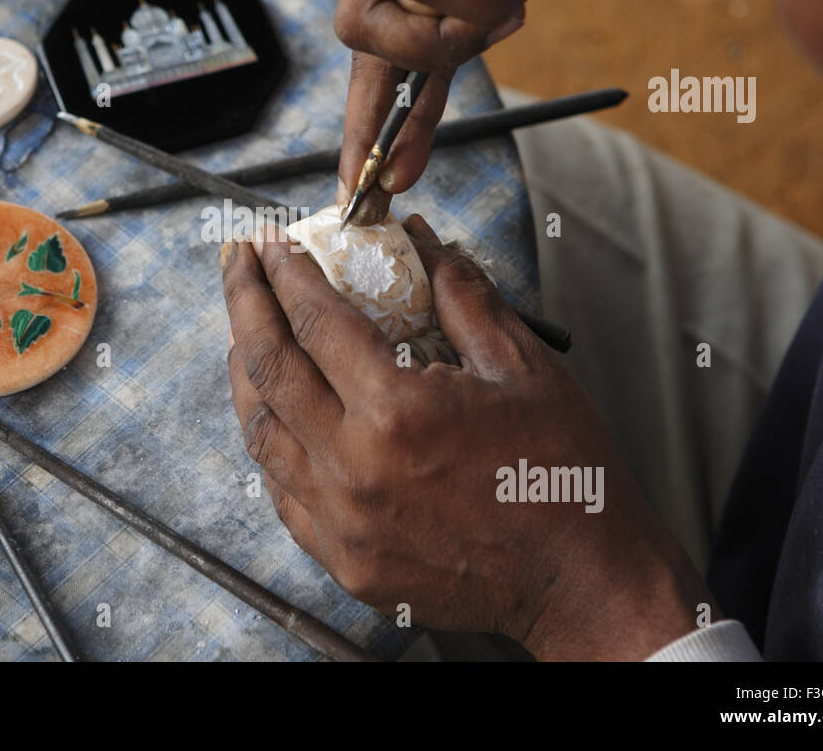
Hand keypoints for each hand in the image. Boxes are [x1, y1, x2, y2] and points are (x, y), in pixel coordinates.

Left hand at [220, 216, 706, 659]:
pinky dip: (270, 440)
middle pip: (268, 368)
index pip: (315, 322)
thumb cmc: (563, 474)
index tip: (271, 241)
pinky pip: (281, 491)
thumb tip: (423, 240)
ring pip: (260, 431)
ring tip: (247, 329)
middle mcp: (354, 468)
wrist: (582, 582)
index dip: (286, 273)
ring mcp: (341, 521)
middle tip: (240, 262)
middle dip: (245, 302)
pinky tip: (275, 411)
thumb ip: (463, 296)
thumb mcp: (524, 368)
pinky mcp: (343, 560)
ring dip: (244, 370)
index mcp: (397, 413)